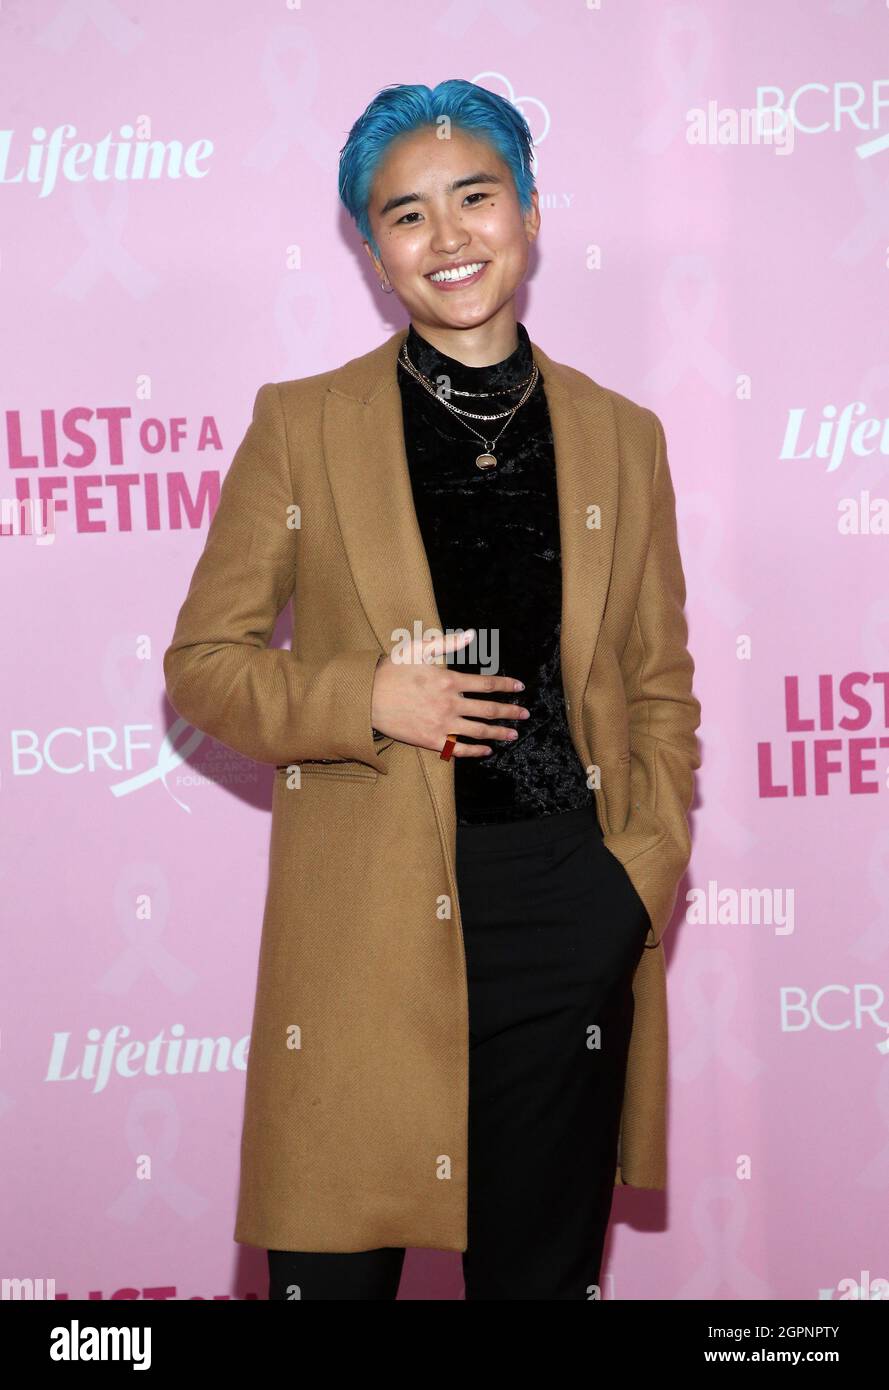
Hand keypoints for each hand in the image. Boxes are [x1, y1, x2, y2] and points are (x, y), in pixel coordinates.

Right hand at [370, 628, 528, 756]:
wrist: (367, 698)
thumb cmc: (392, 671)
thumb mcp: (418, 649)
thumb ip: (447, 643)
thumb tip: (471, 635)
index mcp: (449, 681)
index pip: (487, 684)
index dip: (506, 685)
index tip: (520, 687)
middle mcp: (450, 704)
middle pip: (489, 710)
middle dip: (510, 712)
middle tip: (525, 714)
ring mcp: (442, 724)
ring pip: (479, 731)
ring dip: (499, 733)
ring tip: (513, 734)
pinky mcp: (432, 740)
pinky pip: (459, 748)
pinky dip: (476, 751)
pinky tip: (487, 750)